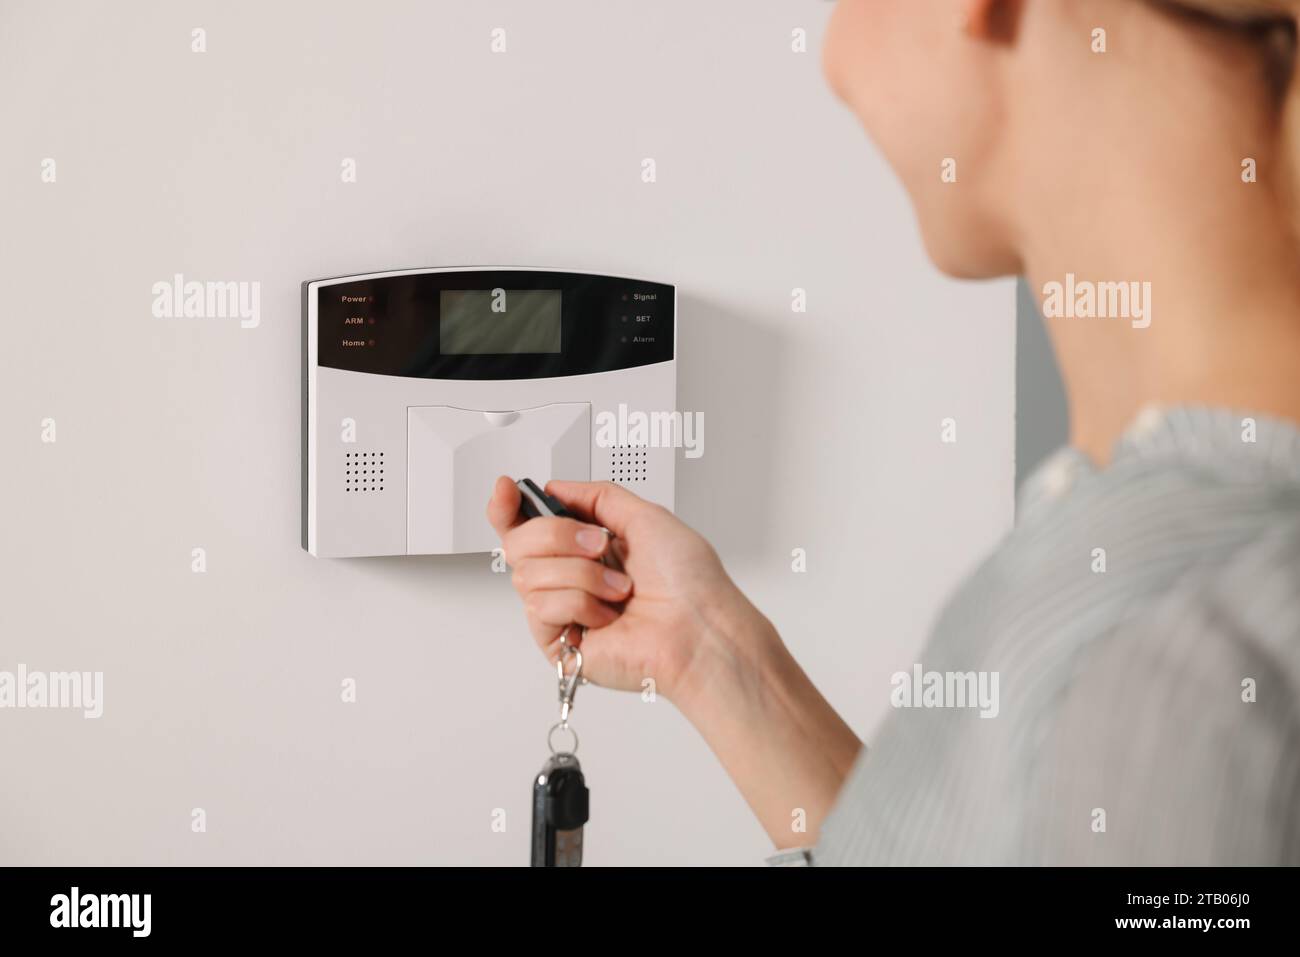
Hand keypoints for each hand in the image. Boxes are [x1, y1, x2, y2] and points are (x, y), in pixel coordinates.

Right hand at [486, 478, 766, 702]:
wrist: (700, 630)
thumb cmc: (690, 584)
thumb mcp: (647, 516)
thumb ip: (598, 496)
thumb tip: (558, 488)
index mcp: (590, 546)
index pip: (528, 524)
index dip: (507, 506)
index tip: (506, 489)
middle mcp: (573, 576)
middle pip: (518, 542)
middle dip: (556, 535)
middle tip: (598, 546)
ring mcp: (564, 610)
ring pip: (528, 573)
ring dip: (581, 574)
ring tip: (618, 589)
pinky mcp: (560, 642)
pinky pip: (540, 606)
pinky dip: (580, 603)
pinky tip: (607, 616)